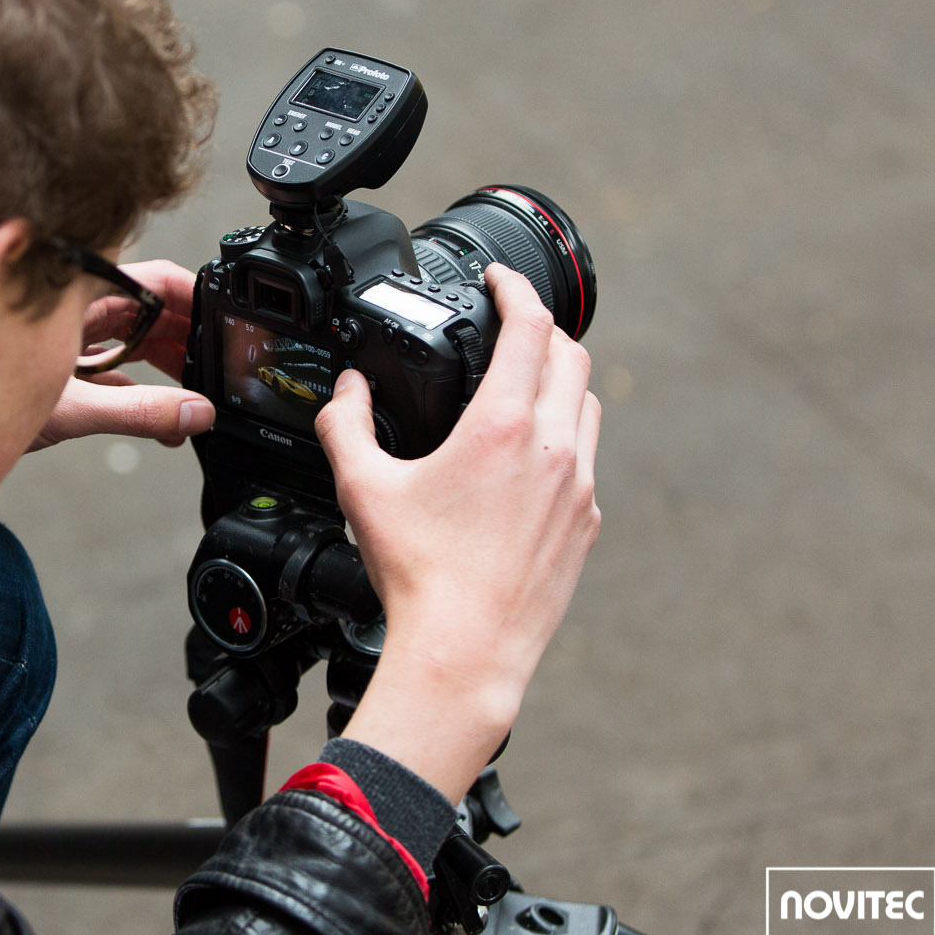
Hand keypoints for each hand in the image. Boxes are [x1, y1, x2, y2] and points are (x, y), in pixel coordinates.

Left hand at [29, 260, 216, 450]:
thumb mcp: (72, 406)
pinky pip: (115, 369)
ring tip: (195, 396)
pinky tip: (160, 421)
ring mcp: (72, 336)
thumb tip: (193, 412)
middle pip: (152, 312)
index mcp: (81, 295)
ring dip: (167, 366)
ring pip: (136, 340)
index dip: (196, 298)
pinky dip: (140, 391)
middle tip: (217, 367)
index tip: (224, 321)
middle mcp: (80, 309)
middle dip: (188, 340)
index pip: (156, 280)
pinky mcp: (65, 366)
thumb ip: (137, 412)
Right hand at [315, 264, 601, 800]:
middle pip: (572, 357)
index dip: (515, 289)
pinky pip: (585, 462)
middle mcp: (554, 451)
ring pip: (587, 407)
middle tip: (509, 326)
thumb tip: (346, 391)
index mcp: (504, 428)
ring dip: (560, 382)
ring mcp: (578, 489)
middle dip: (541, 330)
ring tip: (524, 385)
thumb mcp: (362, 488)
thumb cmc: (418, 576)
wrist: (466, 654)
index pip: (531, 326)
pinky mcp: (585, 526)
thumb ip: (347, 425)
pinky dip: (564, 439)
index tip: (498, 280)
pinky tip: (529, 459)